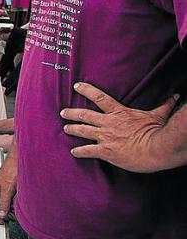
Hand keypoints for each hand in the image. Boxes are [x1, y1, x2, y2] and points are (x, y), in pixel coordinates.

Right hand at [0, 154, 15, 223]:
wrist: (19, 161)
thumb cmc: (11, 170)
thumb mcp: (7, 189)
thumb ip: (4, 203)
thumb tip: (1, 214)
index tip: (3, 220)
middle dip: (3, 214)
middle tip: (11, 216)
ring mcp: (0, 190)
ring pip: (1, 205)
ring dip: (8, 209)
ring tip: (16, 208)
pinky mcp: (7, 189)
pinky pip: (7, 200)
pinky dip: (12, 204)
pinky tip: (17, 202)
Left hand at [61, 82, 179, 172]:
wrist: (156, 148)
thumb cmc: (157, 131)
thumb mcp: (159, 115)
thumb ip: (164, 105)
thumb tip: (175, 96)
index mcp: (119, 113)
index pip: (99, 97)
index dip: (86, 90)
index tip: (76, 86)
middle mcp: (108, 123)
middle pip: (84, 115)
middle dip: (72, 113)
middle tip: (63, 112)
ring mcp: (105, 137)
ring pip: (82, 131)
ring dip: (72, 129)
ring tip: (65, 128)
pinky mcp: (106, 151)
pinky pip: (88, 151)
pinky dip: (79, 152)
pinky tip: (73, 152)